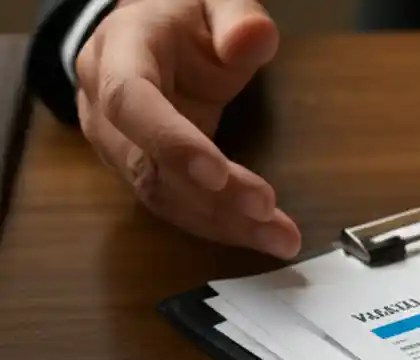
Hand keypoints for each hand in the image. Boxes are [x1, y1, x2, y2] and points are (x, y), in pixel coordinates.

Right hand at [74, 0, 299, 258]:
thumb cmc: (187, 18)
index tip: (217, 172)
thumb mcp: (216, 1)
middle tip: (268, 214)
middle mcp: (104, 103)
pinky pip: (175, 206)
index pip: (131, 102)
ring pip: (161, 196)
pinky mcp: (141, 169)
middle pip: (149, 164)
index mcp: (120, 51)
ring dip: (222, 223)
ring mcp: (117, 143)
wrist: (155, 33)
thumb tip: (254, 39)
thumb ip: (237, 18)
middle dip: (212, 198)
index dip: (170, 141)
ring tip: (279, 238)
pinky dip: (219, 225)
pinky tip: (261, 236)